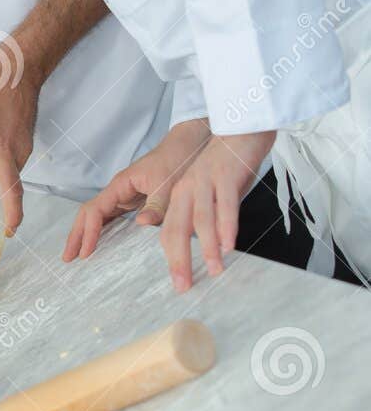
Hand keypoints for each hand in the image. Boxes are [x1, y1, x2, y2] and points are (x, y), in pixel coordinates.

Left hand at [0, 36, 38, 235]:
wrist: (18, 67)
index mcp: (4, 153)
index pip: (11, 193)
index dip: (11, 216)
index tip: (8, 232)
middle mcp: (19, 154)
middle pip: (7, 185)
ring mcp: (24, 145)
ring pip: (6, 171)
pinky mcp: (23, 137)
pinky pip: (8, 159)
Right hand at [63, 119, 210, 261]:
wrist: (185, 146)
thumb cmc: (175, 161)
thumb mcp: (169, 184)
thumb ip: (156, 204)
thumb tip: (141, 223)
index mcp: (121, 185)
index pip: (96, 210)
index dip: (89, 232)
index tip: (86, 253)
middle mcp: (117, 191)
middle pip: (88, 213)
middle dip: (76, 235)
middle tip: (67, 258)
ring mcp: (123, 196)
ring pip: (96, 216)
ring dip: (84, 234)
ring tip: (76, 255)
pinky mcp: (131, 201)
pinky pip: (110, 218)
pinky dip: (100, 231)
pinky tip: (97, 244)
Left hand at [160, 130, 275, 290]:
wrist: (242, 124)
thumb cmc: (228, 163)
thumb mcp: (211, 191)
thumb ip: (206, 217)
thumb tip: (211, 247)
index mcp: (180, 195)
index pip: (169, 232)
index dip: (171, 258)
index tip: (177, 283)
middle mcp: (187, 189)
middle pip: (177, 229)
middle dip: (179, 260)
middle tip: (183, 286)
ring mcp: (205, 181)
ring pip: (201, 219)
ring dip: (207, 246)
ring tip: (214, 270)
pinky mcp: (226, 173)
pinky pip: (225, 203)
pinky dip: (227, 225)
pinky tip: (230, 244)